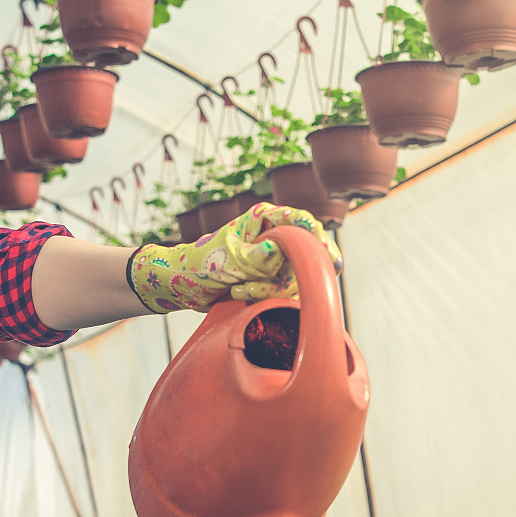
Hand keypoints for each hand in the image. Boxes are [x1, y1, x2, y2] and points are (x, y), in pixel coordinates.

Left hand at [127, 203, 342, 313]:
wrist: (186, 287)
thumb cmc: (202, 264)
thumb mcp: (229, 260)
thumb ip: (257, 256)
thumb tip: (280, 250)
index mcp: (265, 218)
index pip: (303, 222)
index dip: (319, 240)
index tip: (330, 260)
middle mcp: (276, 235)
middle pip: (305, 257)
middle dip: (282, 278)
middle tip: (252, 285)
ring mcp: (276, 258)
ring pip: (296, 279)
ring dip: (268, 291)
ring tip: (239, 290)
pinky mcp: (273, 278)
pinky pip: (286, 292)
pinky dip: (265, 298)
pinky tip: (242, 295)